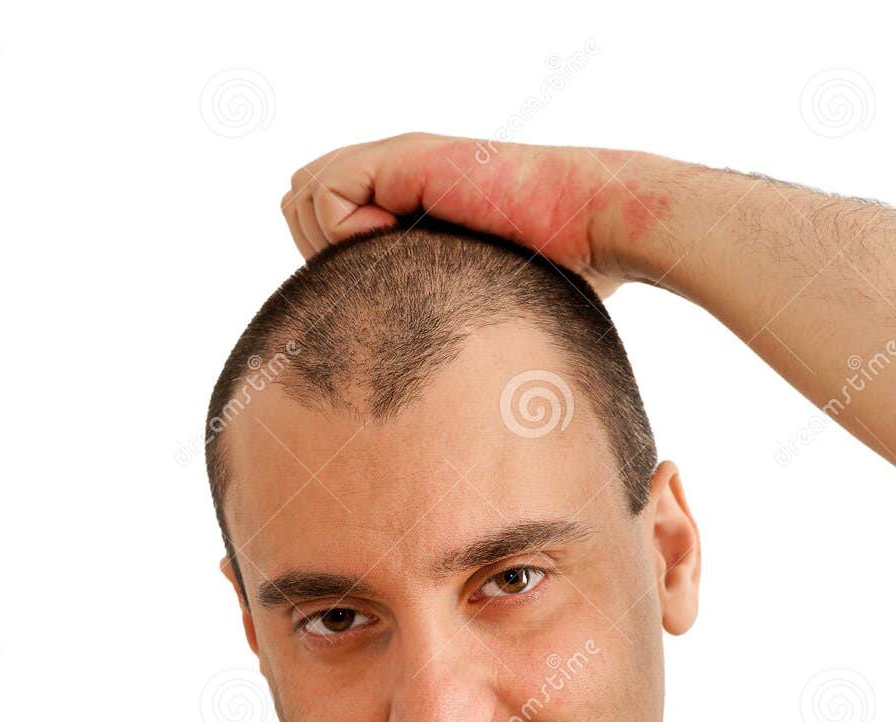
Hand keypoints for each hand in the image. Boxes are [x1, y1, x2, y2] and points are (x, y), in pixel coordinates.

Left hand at [279, 132, 670, 298]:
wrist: (596, 225)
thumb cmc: (563, 272)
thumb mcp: (482, 295)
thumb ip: (439, 306)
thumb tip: (418, 386)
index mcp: (407, 199)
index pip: (318, 218)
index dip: (327, 260)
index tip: (373, 298)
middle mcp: (395, 174)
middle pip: (300, 202)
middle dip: (316, 248)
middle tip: (372, 284)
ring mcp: (397, 163)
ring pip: (304, 194)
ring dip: (329, 242)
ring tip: (389, 266)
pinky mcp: (405, 161)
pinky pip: (329, 193)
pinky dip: (345, 230)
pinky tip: (399, 246)